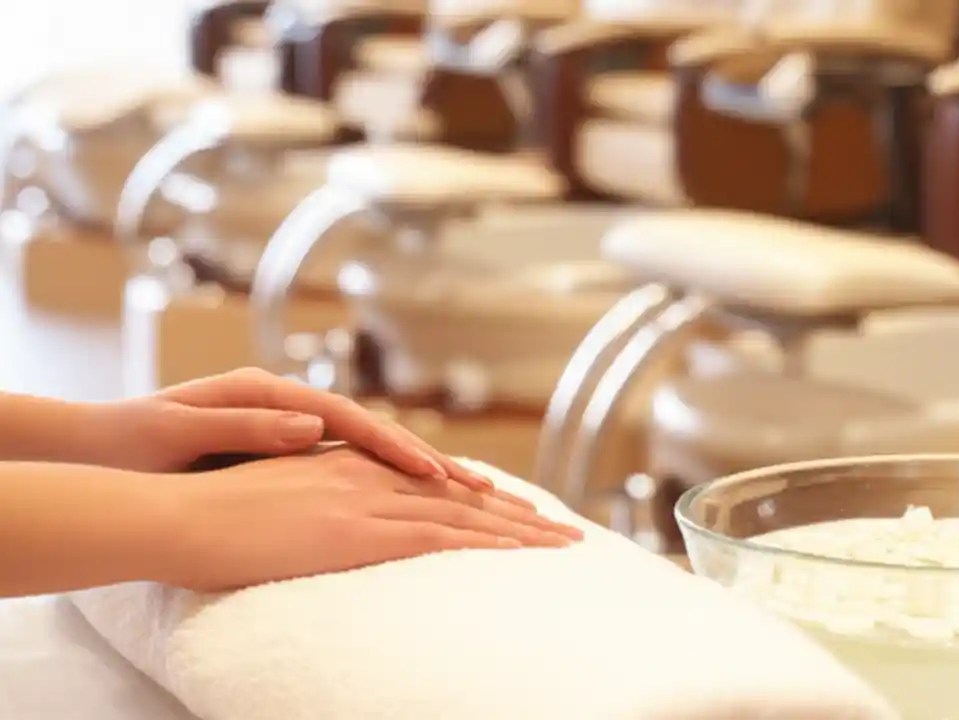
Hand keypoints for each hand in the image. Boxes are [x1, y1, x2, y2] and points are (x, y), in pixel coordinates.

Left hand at [91, 368, 496, 493]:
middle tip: (477, 482)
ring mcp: (289, 424)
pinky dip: (387, 477)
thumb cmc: (138, 441)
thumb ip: (251, 426)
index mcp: (268, 393)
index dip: (395, 445)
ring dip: (415, 468)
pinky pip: (350, 463)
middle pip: (371, 430)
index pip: (349, 420)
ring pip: (367, 447)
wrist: (103, 445)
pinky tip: (416, 496)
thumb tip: (314, 425)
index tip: (433, 471)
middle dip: (425, 457)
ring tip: (465, 489)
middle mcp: (287, 404)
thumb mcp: (186, 429)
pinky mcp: (285, 446)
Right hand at [159, 447, 583, 591]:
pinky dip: (480, 539)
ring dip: (518, 530)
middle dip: (516, 515)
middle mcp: (367, 475)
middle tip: (563, 531)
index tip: (517, 513)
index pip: (430, 484)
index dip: (479, 500)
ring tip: (562, 544)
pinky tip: (516, 550)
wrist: (175, 513)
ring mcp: (364, 498)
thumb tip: (339, 526)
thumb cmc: (208, 515)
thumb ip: (316, 505)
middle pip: (459, 496)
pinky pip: (432, 534)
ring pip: (460, 513)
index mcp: (348, 468)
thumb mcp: (276, 505)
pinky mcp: (354, 526)